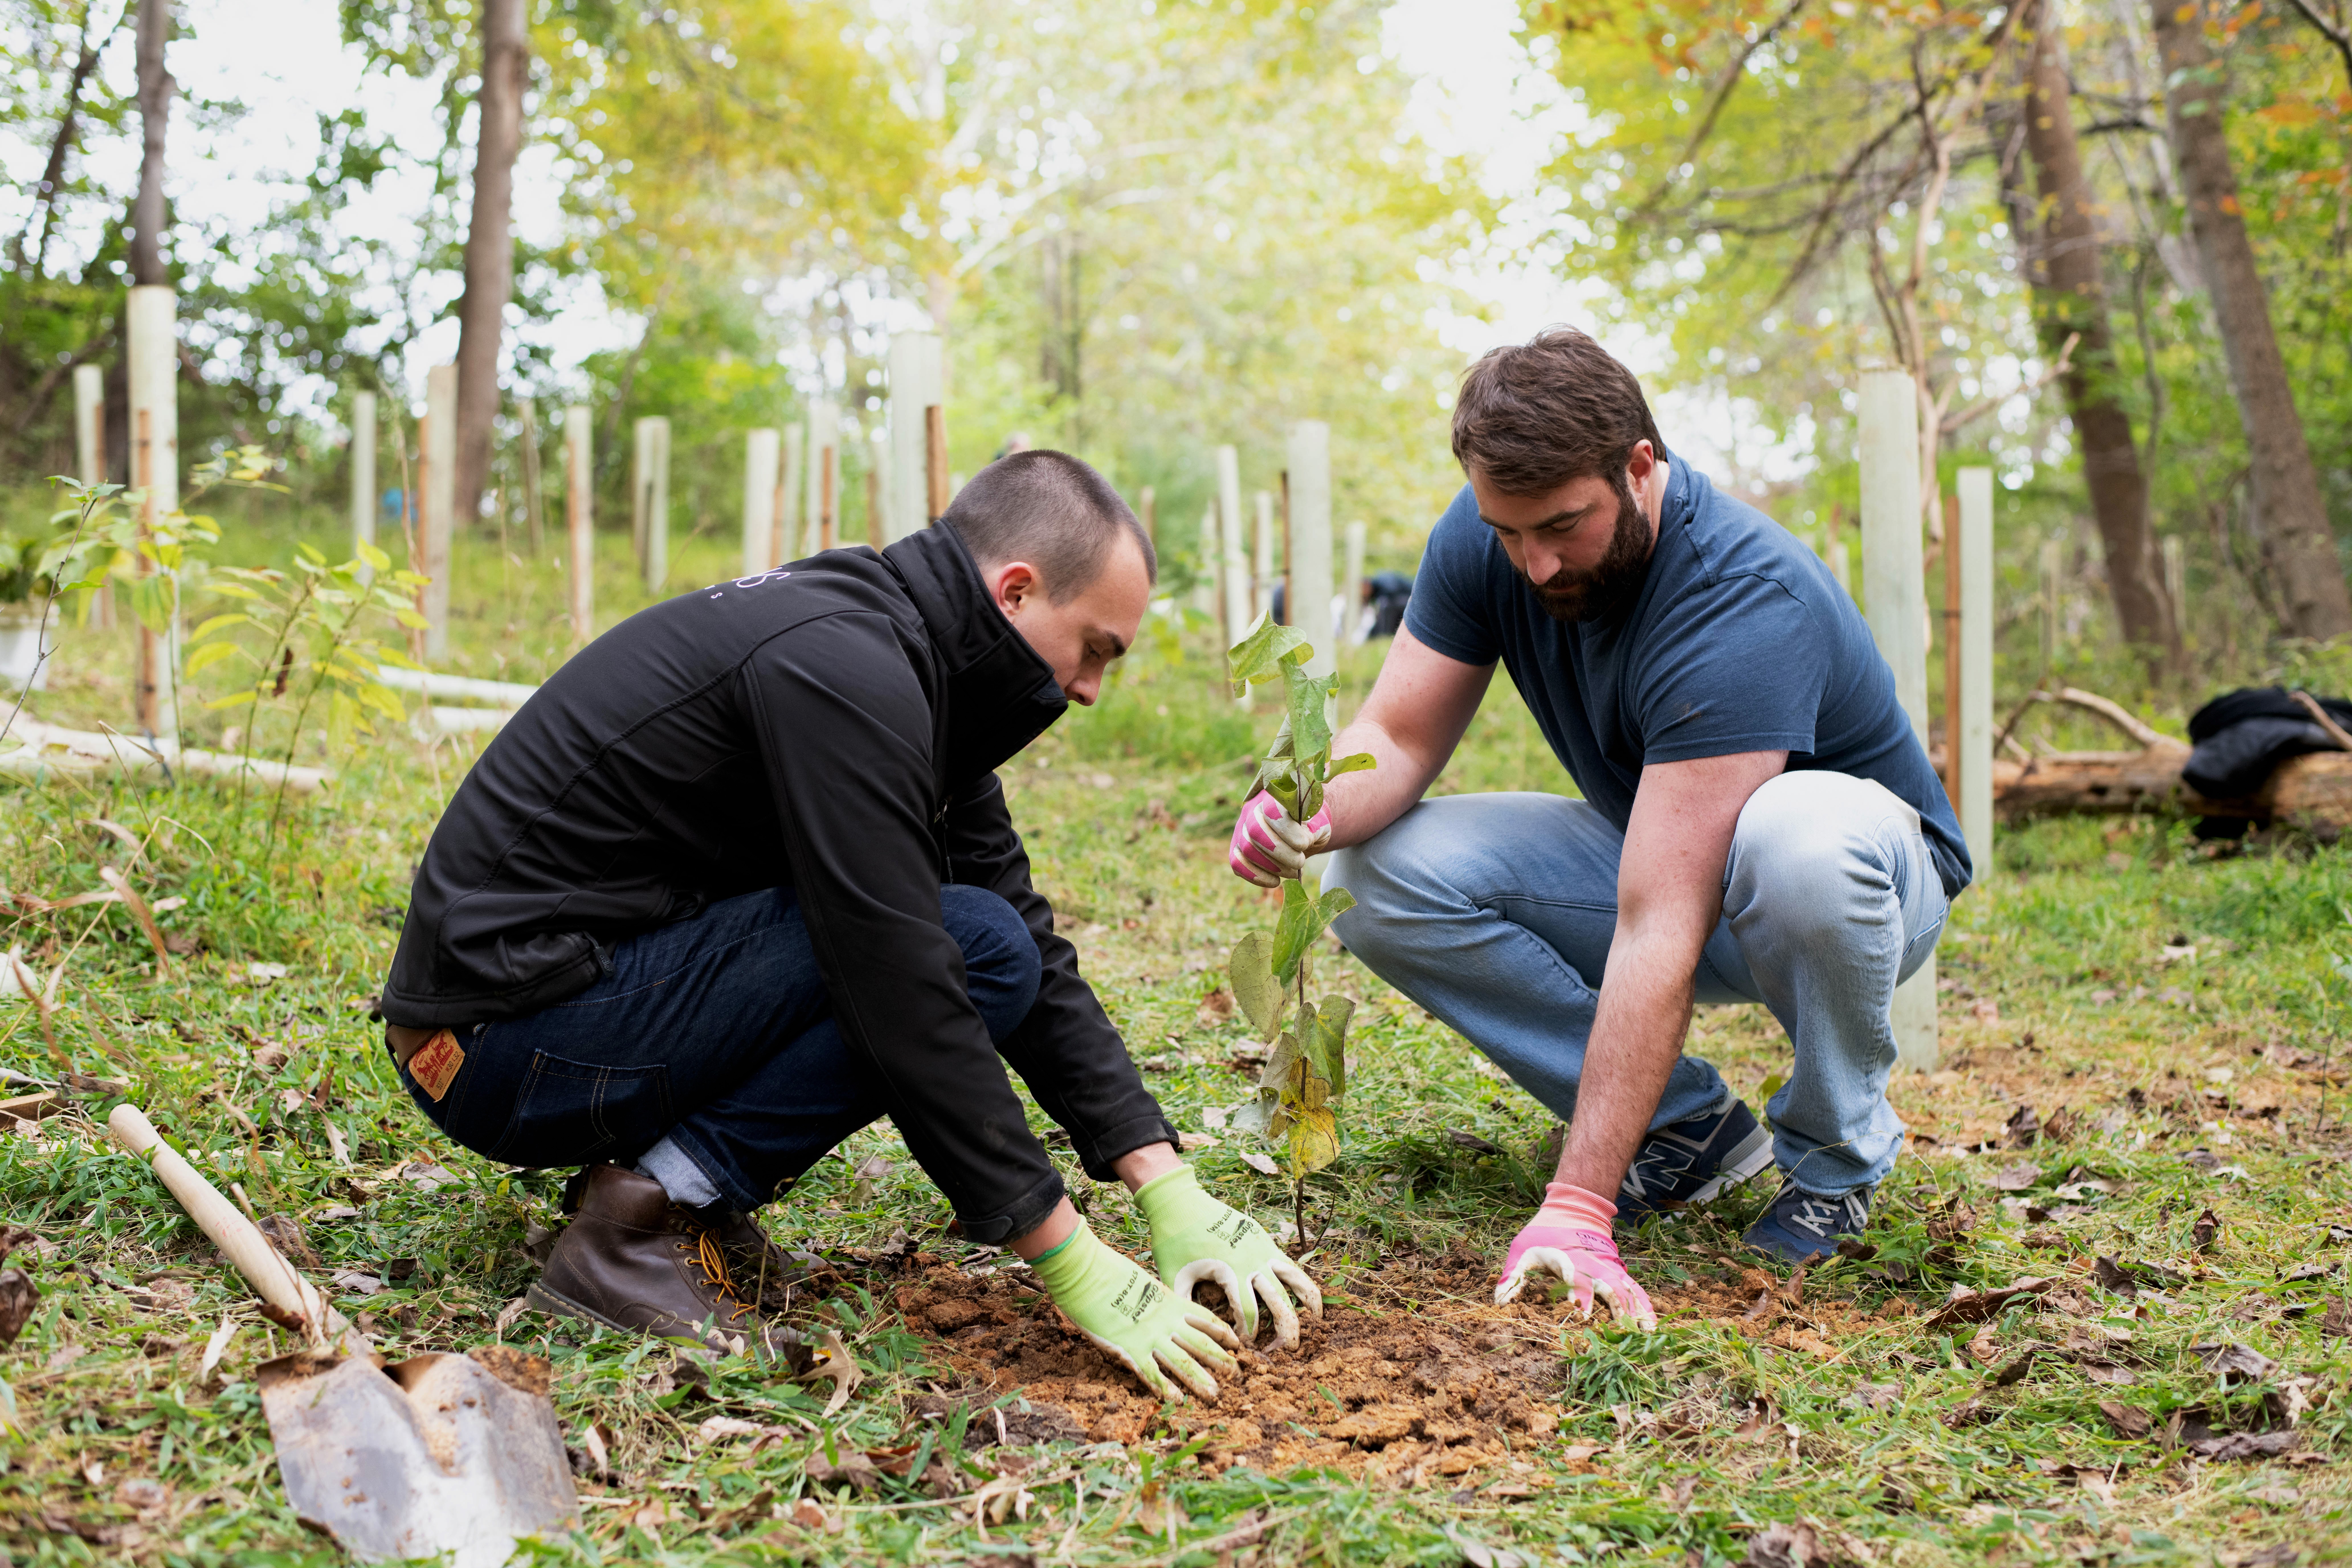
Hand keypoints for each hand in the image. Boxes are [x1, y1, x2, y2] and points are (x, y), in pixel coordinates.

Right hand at [1027, 1221, 1240, 1400]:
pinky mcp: (1130, 1348)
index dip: (1222, 1331)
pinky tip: (1176, 1399)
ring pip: (1182, 1360)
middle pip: (1200, 1343)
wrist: (1087, 1273)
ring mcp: (1149, 1335)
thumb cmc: (1110, 1273)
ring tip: (1215, 1394)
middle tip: (1237, 1375)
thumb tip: (1164, 1305)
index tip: (1237, 1343)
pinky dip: (1164, 1386)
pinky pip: (1152, 1371)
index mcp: (1170, 1301)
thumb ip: (1156, 1299)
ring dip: (1199, 1379)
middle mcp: (1166, 1320)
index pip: (1204, 1318)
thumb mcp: (1142, 1283)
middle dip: (1220, 1360)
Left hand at [1134, 1165, 1321, 1346]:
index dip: (1250, 1334)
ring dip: (1309, 1302)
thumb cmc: (1174, 1241)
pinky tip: (1304, 1295)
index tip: (1246, 1347)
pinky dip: (1301, 1281)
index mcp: (1231, 1272)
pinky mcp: (1265, 1240)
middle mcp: (1253, 1261)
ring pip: (1297, 1279)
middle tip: (1290, 1350)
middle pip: (1280, 1303)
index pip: (1250, 1313)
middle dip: (1287, 1329)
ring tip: (1317, 1322)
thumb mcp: (1173, 1276)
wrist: (1180, 1201)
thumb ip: (1183, 1305)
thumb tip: (1187, 1334)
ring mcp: (1262, 1249)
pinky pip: (1290, 1264)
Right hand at [1227, 791, 1330, 886]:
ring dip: (1272, 866)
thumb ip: (1312, 827)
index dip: (1287, 830)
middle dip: (1280, 852)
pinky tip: (1276, 881)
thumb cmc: (1310, 823)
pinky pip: (1237, 864)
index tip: (1304, 844)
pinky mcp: (1237, 849)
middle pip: (1255, 831)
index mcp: (1273, 797)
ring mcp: (1241, 830)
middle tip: (1300, 862)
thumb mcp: (1318, 821)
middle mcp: (1252, 811)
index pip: (1271, 810)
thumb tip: (1302, 840)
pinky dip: (1256, 876)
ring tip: (1293, 872)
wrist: (1302, 830)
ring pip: (1247, 849)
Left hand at [1493, 1182, 1657, 1329]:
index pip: (1574, 1276)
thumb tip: (1498, 1303)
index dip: (1577, 1293)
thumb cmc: (1543, 1235)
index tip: (1578, 1313)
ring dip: (1634, 1313)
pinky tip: (1652, 1328)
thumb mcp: (1522, 1249)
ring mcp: (1608, 1270)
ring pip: (1625, 1291)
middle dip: (1611, 1310)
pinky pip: (1636, 1291)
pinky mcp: (1618, 1274)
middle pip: (1606, 1287)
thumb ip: (1512, 1276)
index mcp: (1566, 1259)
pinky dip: (1645, 1308)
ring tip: (1644, 1335)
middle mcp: (1591, 1266)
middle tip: (1616, 1333)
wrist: (1572, 1211)